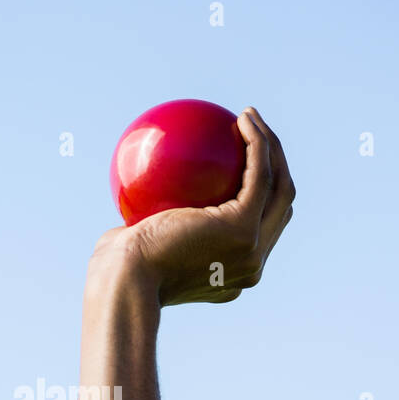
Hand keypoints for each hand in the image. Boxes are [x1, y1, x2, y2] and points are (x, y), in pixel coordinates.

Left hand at [90, 107, 294, 306]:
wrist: (125, 282)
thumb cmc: (118, 267)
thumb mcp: (134, 246)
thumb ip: (150, 226)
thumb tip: (143, 194)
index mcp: (232, 273)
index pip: (259, 230)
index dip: (259, 193)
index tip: (237, 160)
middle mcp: (251, 266)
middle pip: (280, 207)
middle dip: (276, 165)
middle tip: (254, 134)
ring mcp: (252, 249)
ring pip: (280, 186)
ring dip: (272, 147)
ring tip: (252, 118)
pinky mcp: (244, 228)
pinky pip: (259, 173)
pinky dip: (258, 142)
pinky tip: (243, 118)